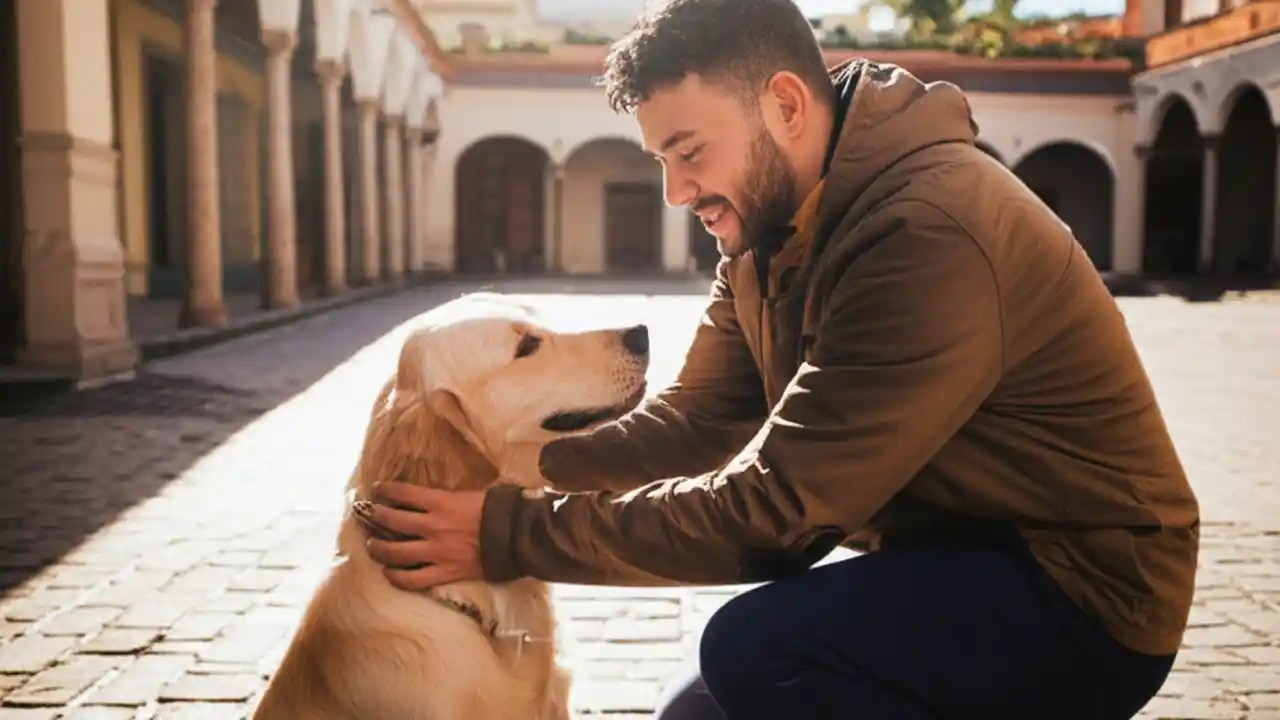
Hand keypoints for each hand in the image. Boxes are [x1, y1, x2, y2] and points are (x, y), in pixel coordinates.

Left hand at [355, 481, 487, 590]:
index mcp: (441, 502)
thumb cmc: (500, 510)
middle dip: (376, 516)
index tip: (378, 489)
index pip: (403, 493)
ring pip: (396, 553)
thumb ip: (452, 494)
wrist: (519, 537)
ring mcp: (437, 552)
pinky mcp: (445, 572)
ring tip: (373, 546)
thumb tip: (442, 488)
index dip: (386, 490)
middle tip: (370, 515)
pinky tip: (390, 573)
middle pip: (392, 521)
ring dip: (378, 549)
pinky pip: (413, 580)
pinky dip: (397, 577)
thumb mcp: (474, 492)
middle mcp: (433, 527)